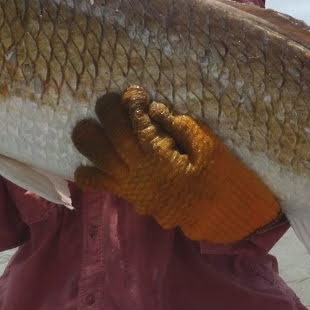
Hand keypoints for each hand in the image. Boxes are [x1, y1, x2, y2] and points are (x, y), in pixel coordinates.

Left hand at [72, 86, 281, 243]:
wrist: (221, 216)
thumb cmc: (219, 177)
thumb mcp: (209, 147)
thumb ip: (181, 127)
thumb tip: (154, 109)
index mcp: (160, 155)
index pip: (136, 121)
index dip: (132, 102)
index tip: (136, 93)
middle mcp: (139, 170)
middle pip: (110, 136)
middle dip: (106, 112)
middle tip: (110, 101)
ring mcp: (130, 185)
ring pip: (96, 159)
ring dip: (89, 139)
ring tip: (91, 125)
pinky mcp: (129, 196)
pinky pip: (97, 184)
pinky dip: (88, 171)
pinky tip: (93, 159)